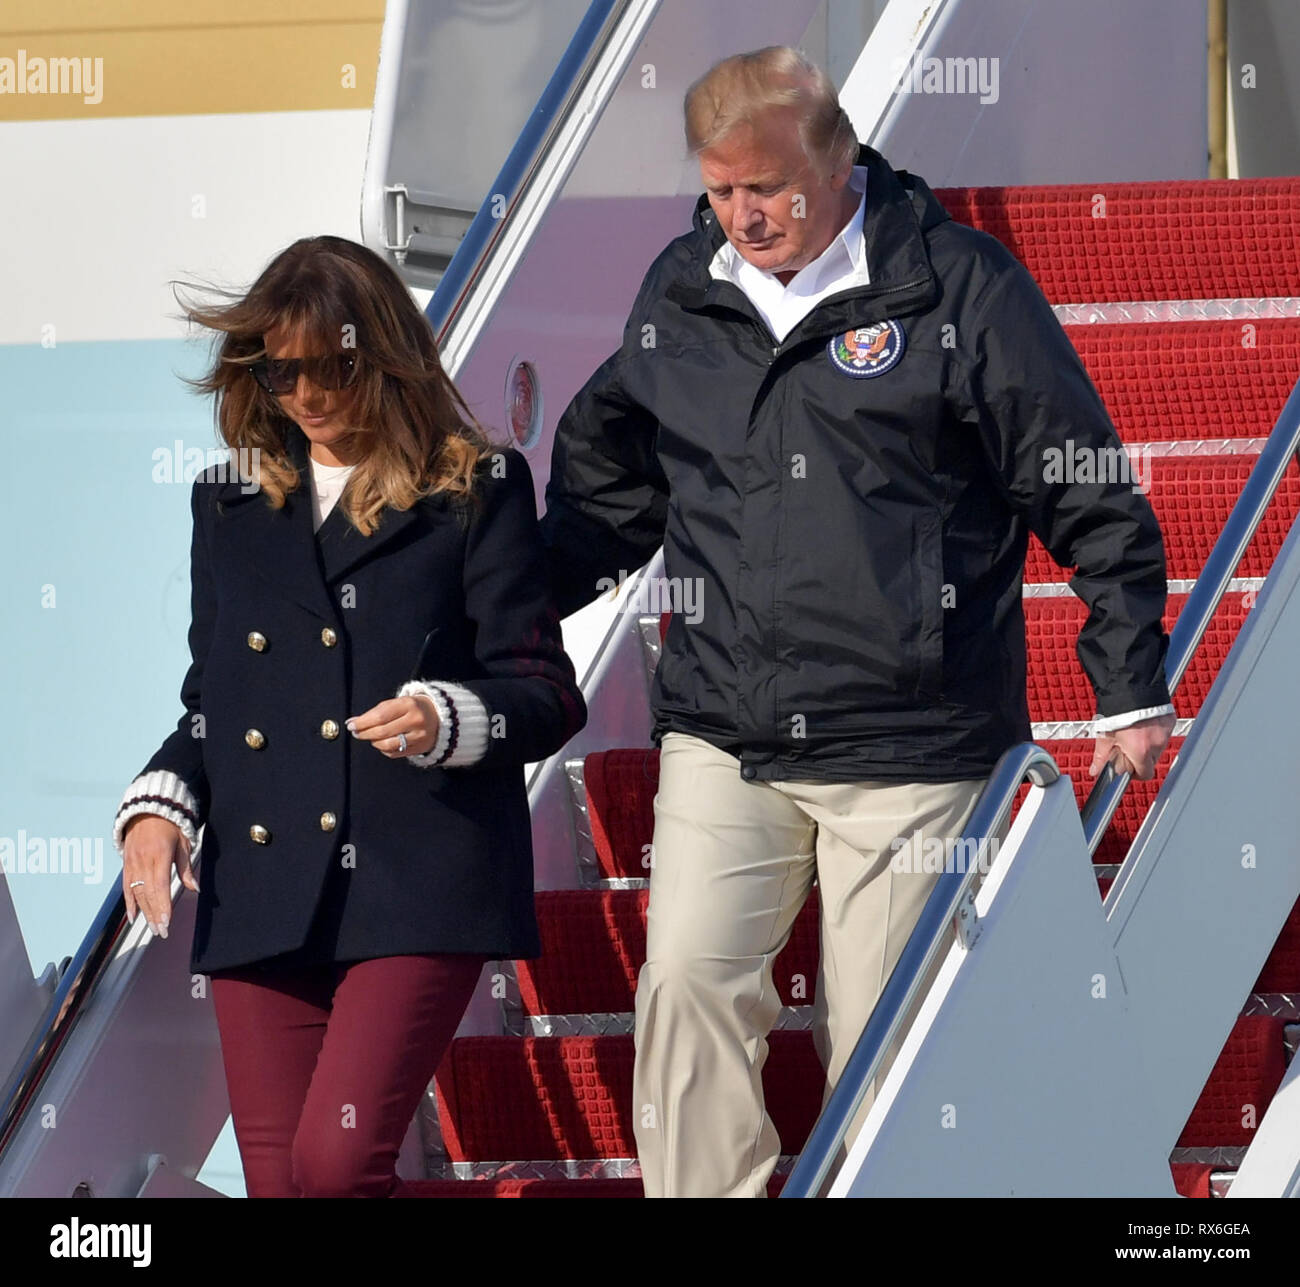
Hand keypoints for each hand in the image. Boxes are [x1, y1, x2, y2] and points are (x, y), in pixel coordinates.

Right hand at [121, 814, 197, 938]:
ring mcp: (132, 862)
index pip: (161, 885)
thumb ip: (187, 868)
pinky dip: (129, 902)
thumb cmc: (170, 825)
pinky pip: (126, 886)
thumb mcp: (184, 843)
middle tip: (161, 931)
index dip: (163, 905)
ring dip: (144, 912)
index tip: (166, 921)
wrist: (149, 809)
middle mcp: (143, 860)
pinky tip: (133, 916)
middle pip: (148, 893)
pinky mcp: (126, 863)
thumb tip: (195, 888)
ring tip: (152, 927)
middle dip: (155, 914)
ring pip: (137, 892)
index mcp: (160, 854)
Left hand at [347, 694, 440, 757]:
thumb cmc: (414, 708)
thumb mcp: (399, 702)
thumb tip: (354, 722)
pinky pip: (394, 753)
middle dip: (365, 733)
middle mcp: (416, 721)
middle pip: (382, 731)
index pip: (380, 716)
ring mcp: (419, 736)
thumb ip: (378, 711)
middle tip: (356, 732)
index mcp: (409, 705)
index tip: (351, 724)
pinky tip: (382, 743)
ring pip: (388, 745)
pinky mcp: (419, 748)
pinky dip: (384, 749)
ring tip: (370, 737)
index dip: (362, 722)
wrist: (440, 717)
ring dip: (374, 742)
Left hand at [1089, 712, 1176, 781]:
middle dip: (1140, 757)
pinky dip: (1155, 732)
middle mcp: (1157, 744)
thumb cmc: (1116, 711)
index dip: (1135, 772)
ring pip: (1158, 747)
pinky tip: (1143, 724)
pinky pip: (1164, 734)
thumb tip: (1095, 771)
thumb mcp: (1105, 736)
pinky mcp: (1170, 722)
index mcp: (1141, 751)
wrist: (1129, 687)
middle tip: (1128, 746)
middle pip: (1151, 761)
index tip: (1128, 767)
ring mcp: (1166, 733)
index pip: (1145, 774)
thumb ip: (1102, 756)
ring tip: (1134, 732)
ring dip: (1148, 745)